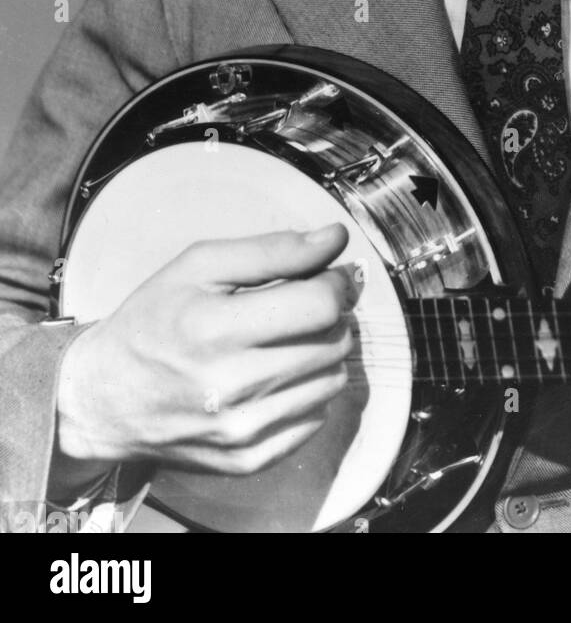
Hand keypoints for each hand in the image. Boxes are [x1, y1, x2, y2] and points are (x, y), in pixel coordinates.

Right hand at [56, 222, 358, 475]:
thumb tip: (336, 239)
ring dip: (323, 354)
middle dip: (330, 316)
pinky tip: (276, 377)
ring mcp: (240, 430)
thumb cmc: (154, 320)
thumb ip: (273, 250)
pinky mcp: (247, 460)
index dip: (336, 283)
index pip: (320, 306)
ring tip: (287, 341)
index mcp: (215, 328)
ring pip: (332, 381)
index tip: (329, 275)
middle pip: (333, 343)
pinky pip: (315, 419)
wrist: (104, 397)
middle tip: (303, 306)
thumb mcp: (199, 265)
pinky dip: (307, 392)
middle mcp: (231, 386)